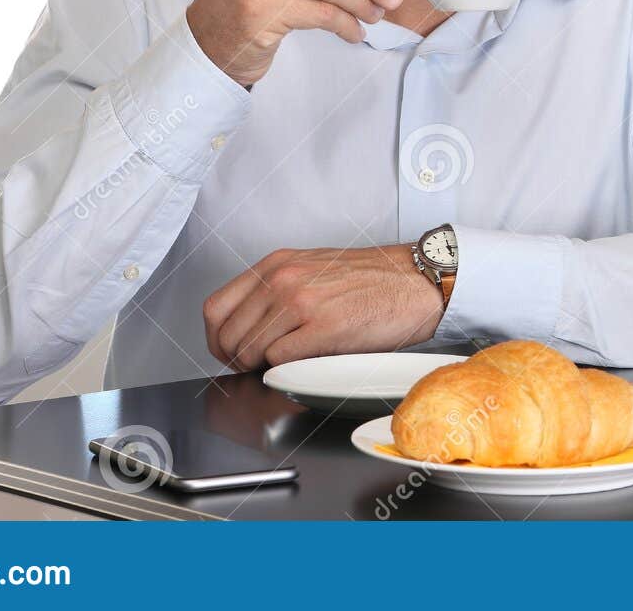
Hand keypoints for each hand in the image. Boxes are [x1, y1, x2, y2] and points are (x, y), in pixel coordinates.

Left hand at [203, 245, 443, 370]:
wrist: (416, 281)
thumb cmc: (372, 279)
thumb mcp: (313, 268)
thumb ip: (277, 290)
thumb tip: (248, 329)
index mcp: (276, 264)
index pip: (216, 308)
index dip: (217, 340)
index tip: (229, 352)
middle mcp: (282, 279)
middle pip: (228, 335)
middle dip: (237, 360)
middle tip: (256, 367)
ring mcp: (300, 302)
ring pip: (249, 351)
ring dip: (260, 367)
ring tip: (283, 364)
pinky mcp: (322, 327)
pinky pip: (278, 360)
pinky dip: (284, 369)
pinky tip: (304, 361)